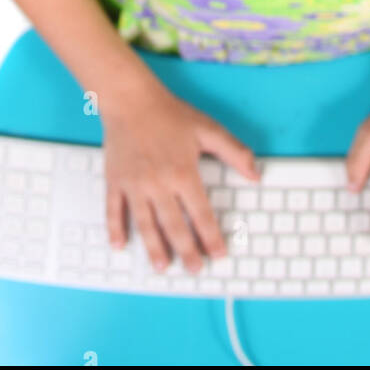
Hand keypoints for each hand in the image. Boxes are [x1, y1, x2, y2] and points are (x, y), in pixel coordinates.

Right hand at [99, 81, 259, 272]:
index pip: (201, 214)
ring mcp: (134, 185)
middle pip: (174, 226)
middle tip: (194, 269)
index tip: (218, 254)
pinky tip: (120, 246)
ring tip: (163, 267)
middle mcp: (158, 184)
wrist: (131, 99)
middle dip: (186, 251)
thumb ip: (234, 152)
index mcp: (183, 173)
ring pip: (145, 225)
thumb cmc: (169, 114)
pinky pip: (113, 210)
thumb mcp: (208, 129)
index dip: (212, 237)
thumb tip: (256, 175)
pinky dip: (115, 229)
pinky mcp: (115, 181)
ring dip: (154, 248)